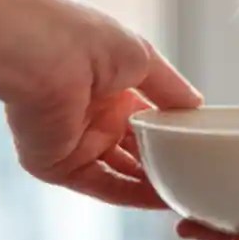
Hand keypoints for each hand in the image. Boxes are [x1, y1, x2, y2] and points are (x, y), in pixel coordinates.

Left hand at [6, 10, 202, 208]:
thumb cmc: (85, 40)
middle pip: (134, 150)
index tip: (198, 146)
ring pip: (121, 172)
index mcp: (107, 87)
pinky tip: (164, 199)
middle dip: (165, 163)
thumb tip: (196, 107)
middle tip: (199, 176)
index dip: (171, 133)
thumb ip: (170, 89)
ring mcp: (73, 142)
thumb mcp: (143, 59)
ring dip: (153, 184)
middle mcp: (90, 116)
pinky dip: (134, 194)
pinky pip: (102, 185)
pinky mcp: (57, 165)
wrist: (39, 52)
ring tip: (190, 193)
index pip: (146, 119)